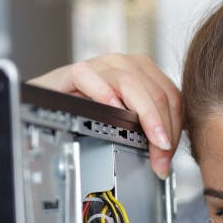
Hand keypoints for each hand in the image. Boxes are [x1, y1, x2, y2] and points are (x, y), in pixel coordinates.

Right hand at [28, 54, 181, 178]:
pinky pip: (91, 78)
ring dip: (146, 117)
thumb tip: (166, 158)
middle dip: (163, 130)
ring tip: (150, 142)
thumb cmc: (87, 111)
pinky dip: (105, 95)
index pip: (172, 97)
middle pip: (157, 92)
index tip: (168, 154)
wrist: (47, 102)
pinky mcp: (73, 72)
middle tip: (161, 158)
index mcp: (143, 73)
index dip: (176, 127)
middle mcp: (123, 65)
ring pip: (132, 84)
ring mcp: (99, 66)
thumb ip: (148, 129)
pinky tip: (113, 114)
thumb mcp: (125, 121)